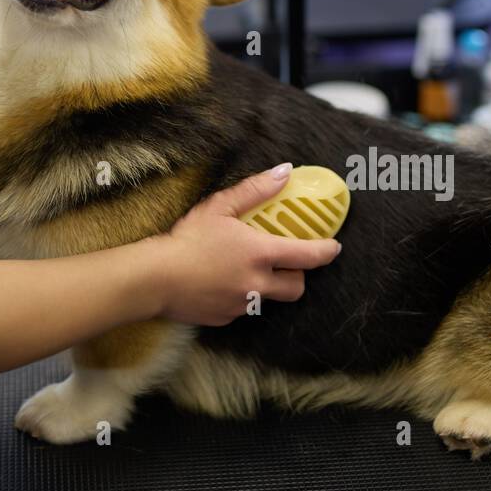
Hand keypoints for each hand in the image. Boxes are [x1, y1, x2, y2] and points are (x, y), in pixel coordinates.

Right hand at [154, 164, 341, 325]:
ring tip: (247, 270)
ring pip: (268, 299)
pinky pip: (243, 308)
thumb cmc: (188, 239)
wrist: (156, 278)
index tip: (334, 247)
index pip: (307, 257)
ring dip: (267, 286)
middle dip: (298, 276)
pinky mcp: (226, 318)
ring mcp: (243, 305)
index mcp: (260, 254)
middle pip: (296, 288)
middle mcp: (258, 284)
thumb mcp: (220, 206)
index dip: (326, 251)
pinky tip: (221, 283)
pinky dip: (240, 296)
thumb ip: (255, 189)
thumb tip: (285, 172)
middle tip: (288, 263)